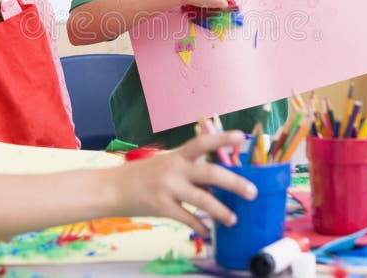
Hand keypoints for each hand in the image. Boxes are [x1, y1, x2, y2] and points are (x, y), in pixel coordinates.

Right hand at [113, 131, 255, 234]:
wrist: (113, 188)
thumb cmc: (145, 175)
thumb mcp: (167, 164)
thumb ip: (190, 172)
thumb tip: (218, 186)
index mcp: (178, 155)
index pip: (203, 142)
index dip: (222, 138)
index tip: (242, 135)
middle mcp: (175, 169)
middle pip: (210, 173)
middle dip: (234, 183)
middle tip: (252, 192)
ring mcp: (168, 188)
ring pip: (202, 199)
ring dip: (221, 211)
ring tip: (234, 220)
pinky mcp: (161, 207)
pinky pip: (187, 218)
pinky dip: (200, 226)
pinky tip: (209, 231)